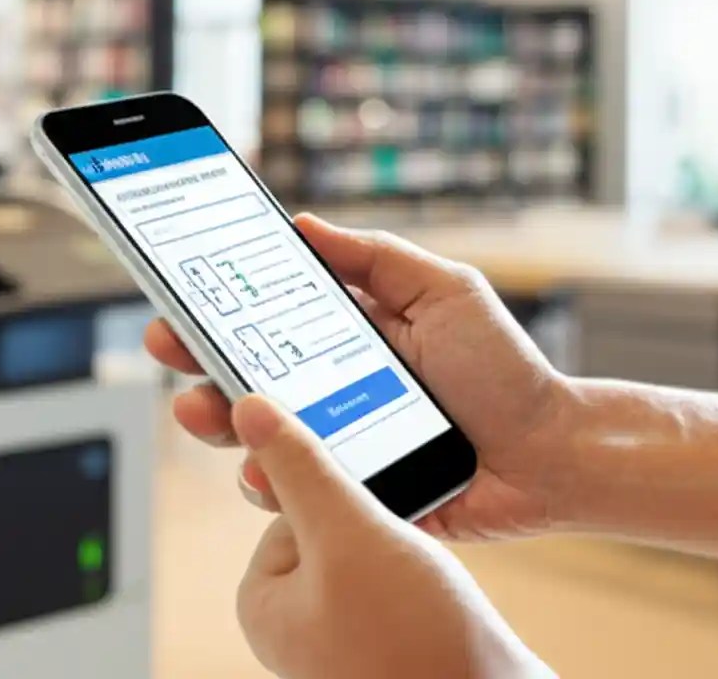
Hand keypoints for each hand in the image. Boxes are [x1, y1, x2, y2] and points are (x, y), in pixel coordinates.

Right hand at [146, 214, 576, 540]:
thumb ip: (377, 258)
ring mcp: (332, 443)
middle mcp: (327, 389)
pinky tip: (263, 466)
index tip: (177, 288)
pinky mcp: (344, 493)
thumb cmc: (505, 372)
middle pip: (242, 372)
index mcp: (344, 338)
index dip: (218, 305)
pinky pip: (291, 488)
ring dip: (216, 418)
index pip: (265, 317)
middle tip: (167, 343)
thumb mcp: (447, 292)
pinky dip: (269, 477)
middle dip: (194, 357)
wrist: (550, 457)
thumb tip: (303, 224)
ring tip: (201, 407)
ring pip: (253, 431)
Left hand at [229, 395, 549, 678]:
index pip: (287, 504)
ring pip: (369, 550)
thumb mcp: (348, 534)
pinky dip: (421, 580)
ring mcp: (340, 638)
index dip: (338, 499)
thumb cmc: (417, 638)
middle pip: (328, 525)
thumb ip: (298, 469)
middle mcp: (293, 625)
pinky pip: (397, 584)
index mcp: (262, 604)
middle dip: (374, 528)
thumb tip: (244, 407)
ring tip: (422, 588)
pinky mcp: (386, 643)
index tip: (370, 519)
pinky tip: (437, 602)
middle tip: (403, 565)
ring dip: (402, 551)